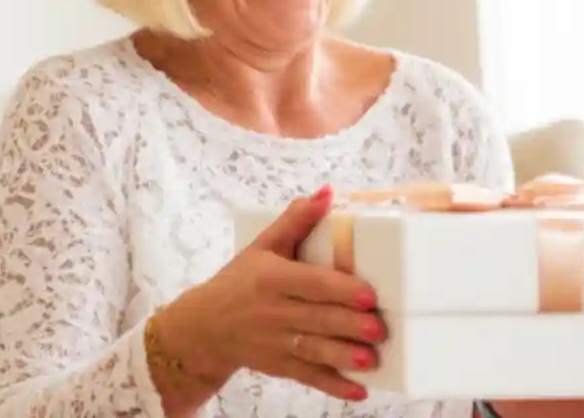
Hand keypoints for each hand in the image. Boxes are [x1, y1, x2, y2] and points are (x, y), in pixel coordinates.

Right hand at [154, 186, 382, 401]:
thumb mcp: (263, 245)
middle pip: (316, 319)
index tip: (368, 294)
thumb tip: (328, 192)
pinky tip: (358, 391)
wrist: (204, 327)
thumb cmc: (241, 280)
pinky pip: (308, 376)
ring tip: (372, 360)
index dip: (339, 289)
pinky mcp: (278, 366)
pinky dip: (332, 386)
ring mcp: (274, 342)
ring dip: (344, 357)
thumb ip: (296, 219)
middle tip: (379, 328)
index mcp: (271, 278)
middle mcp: (272, 311)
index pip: (309, 283)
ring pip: (314, 350)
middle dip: (348, 326)